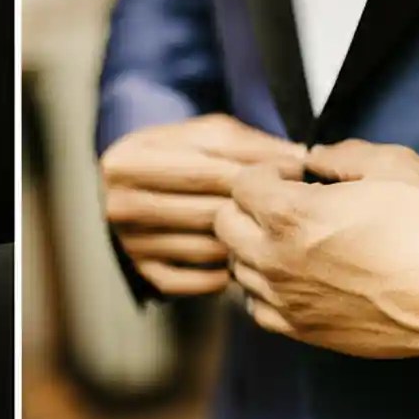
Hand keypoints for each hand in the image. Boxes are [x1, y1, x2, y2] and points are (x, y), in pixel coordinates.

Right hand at [101, 113, 303, 295]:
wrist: (135, 188)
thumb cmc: (178, 156)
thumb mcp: (204, 136)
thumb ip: (248, 144)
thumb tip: (298, 162)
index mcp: (127, 162)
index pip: (203, 172)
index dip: (253, 172)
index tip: (293, 171)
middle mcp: (120, 206)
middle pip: (208, 212)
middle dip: (253, 208)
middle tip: (288, 204)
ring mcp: (131, 245)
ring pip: (209, 249)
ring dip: (244, 242)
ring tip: (264, 227)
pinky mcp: (145, 274)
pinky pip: (201, 282)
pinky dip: (226, 273)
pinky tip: (236, 256)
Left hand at [213, 141, 418, 358]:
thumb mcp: (392, 164)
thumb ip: (341, 153)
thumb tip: (315, 158)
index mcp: (290, 215)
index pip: (240, 184)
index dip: (266, 172)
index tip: (292, 175)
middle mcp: (275, 258)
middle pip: (223, 224)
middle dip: (247, 206)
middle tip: (281, 204)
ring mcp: (284, 298)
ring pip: (236, 267)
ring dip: (252, 247)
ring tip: (289, 241)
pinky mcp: (300, 329)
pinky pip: (255, 307)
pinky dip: (265, 289)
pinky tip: (294, 277)